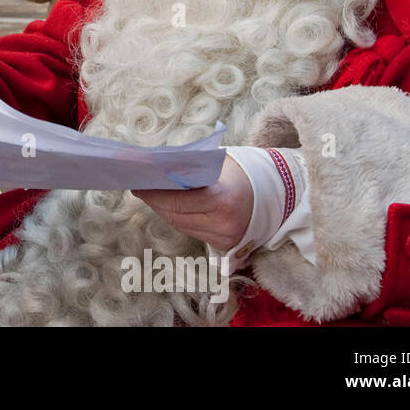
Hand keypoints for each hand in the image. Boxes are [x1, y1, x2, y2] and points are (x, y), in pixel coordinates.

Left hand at [131, 155, 253, 252]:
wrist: (272, 193)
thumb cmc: (238, 173)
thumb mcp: (215, 164)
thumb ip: (187, 168)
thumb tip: (153, 169)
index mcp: (223, 199)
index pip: (177, 201)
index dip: (153, 194)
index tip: (137, 185)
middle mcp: (224, 224)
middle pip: (175, 216)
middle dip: (154, 201)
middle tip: (140, 188)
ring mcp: (225, 238)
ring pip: (180, 225)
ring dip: (163, 210)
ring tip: (150, 196)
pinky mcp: (224, 245)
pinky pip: (191, 231)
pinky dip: (177, 218)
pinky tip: (168, 207)